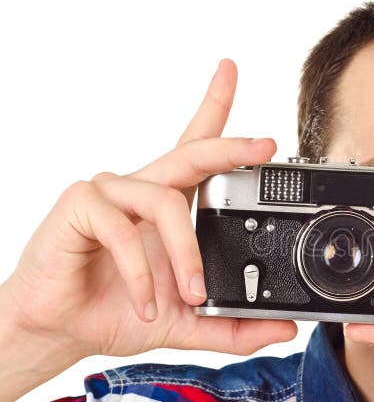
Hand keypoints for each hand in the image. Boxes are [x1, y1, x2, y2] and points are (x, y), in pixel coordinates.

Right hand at [2, 59, 296, 363]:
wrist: (62, 331)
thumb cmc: (119, 311)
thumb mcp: (187, 322)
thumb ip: (233, 327)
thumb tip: (284, 330)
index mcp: (168, 203)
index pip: (196, 146)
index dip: (214, 106)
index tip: (230, 70)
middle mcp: (142, 188)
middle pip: (192, 152)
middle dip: (230, 145)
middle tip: (265, 145)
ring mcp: (111, 191)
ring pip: (167, 203)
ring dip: (187, 255)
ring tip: (189, 297)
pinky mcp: (81, 204)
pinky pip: (124, 229)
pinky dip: (142, 274)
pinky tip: (144, 302)